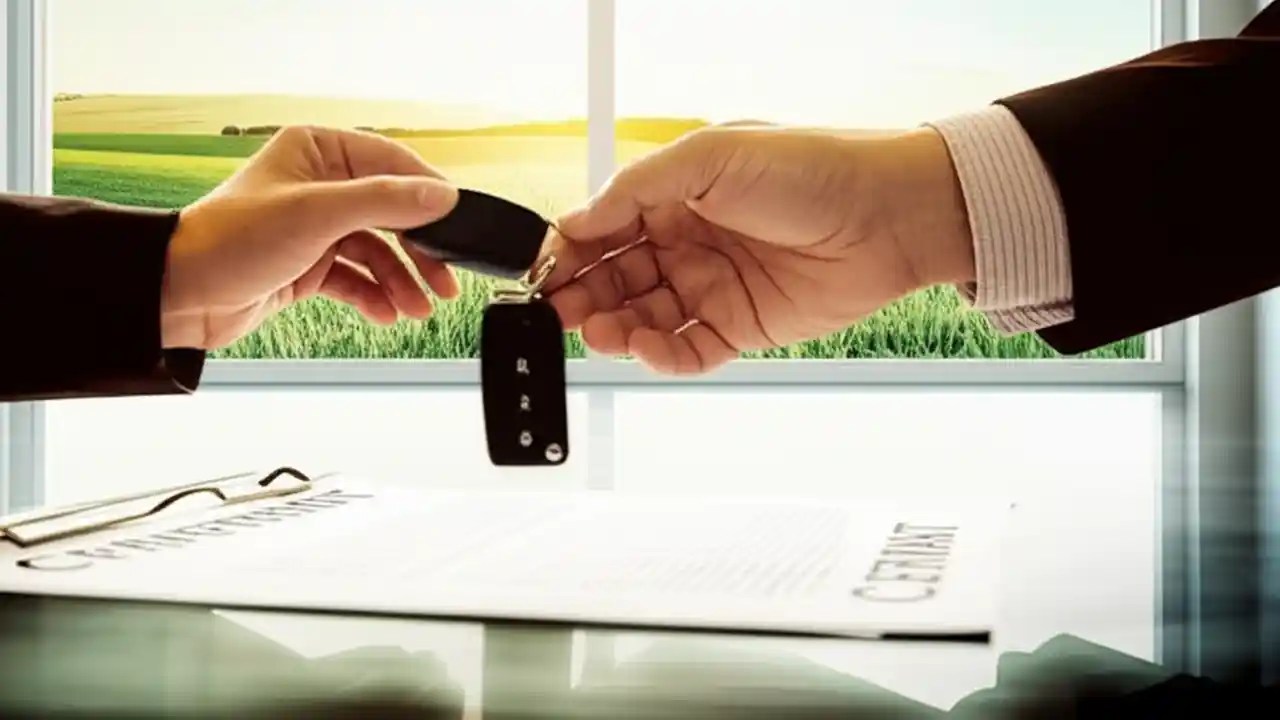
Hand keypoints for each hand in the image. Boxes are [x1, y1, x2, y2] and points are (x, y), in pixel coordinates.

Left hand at [160, 126, 460, 349]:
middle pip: (391, 212)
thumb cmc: (229, 241)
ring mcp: (313, 226)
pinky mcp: (307, 264)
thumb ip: (384, 202)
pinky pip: (356, 278)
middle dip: (419, 250)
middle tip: (445, 280)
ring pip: (377, 250)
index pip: (391, 163)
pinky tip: (387, 314)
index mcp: (316, 150)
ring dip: (400, 281)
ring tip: (417, 308)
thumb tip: (442, 197)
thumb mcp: (316, 214)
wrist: (179, 295)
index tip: (457, 223)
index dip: (428, 195)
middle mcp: (318, 183)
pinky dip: (374, 296)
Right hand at [543, 124, 975, 374]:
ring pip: (642, 318)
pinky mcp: (740, 328)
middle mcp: (688, 242)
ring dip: (613, 328)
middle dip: (581, 294)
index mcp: (675, 195)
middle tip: (560, 310)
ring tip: (600, 331)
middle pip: (614, 277)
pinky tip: (646, 349)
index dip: (571, 248)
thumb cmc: (812, 169)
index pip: (603, 226)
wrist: (889, 216)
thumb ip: (639, 185)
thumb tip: (580, 217)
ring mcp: (712, 287)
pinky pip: (686, 351)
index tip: (544, 269)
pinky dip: (660, 357)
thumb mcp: (713, 154)